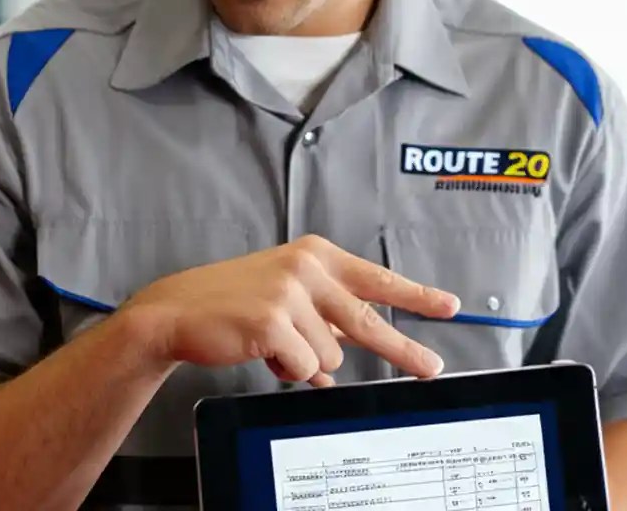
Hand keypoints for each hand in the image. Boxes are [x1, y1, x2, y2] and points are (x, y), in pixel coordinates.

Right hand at [121, 235, 459, 386]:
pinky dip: (285, 370)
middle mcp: (307, 268)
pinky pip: (303, 368)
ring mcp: (290, 293)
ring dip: (304, 361)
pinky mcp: (273, 321)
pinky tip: (262, 351)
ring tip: (270, 343)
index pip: (375, 278)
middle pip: (368, 319)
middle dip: (403, 350)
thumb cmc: (230, 305)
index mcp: (314, 255)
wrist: (177, 312)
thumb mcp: (284, 299)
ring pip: (331, 355)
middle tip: (432, 367)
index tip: (450, 306)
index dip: (416, 295)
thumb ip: (320, 321)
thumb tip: (340, 364)